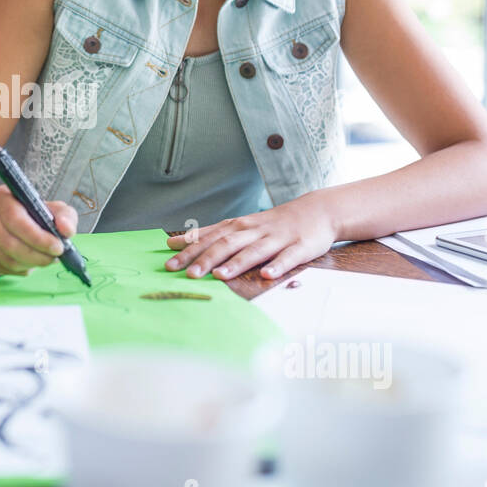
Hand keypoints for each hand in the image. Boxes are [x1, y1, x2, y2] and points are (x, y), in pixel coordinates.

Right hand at [0, 185, 77, 276]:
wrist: (6, 219)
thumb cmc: (33, 213)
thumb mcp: (53, 208)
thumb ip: (65, 216)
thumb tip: (66, 230)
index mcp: (1, 197)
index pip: (15, 219)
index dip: (37, 237)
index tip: (58, 247)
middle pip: (9, 243)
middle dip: (37, 255)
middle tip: (55, 257)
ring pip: (7, 259)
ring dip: (32, 264)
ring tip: (47, 259)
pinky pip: (5, 269)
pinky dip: (23, 269)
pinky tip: (32, 262)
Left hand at [164, 191, 338, 281]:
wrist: (317, 210)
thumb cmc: (274, 223)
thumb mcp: (241, 225)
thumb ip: (212, 235)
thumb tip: (177, 243)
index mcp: (239, 226)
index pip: (209, 237)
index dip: (189, 249)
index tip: (168, 261)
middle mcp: (254, 230)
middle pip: (227, 244)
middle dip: (206, 259)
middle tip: (188, 274)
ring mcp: (277, 238)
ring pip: (254, 250)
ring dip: (236, 263)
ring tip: (221, 276)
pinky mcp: (299, 247)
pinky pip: (288, 257)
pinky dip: (277, 265)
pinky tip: (268, 275)